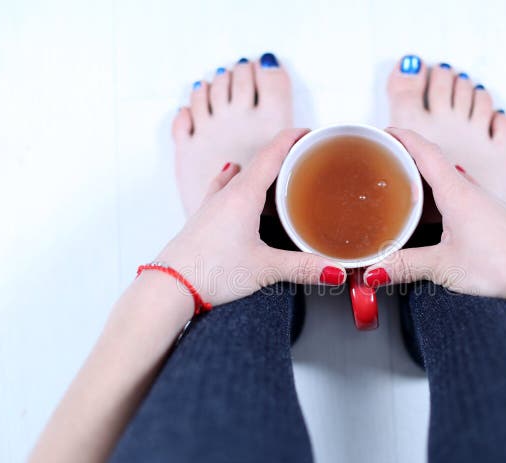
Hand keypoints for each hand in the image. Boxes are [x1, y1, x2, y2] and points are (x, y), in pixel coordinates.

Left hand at [154, 128, 345, 310]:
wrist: (169, 286)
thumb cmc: (210, 272)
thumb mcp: (265, 269)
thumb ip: (303, 268)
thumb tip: (335, 270)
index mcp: (243, 195)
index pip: (272, 154)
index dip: (292, 139)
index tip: (310, 132)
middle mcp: (226, 194)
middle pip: (259, 164)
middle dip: (284, 159)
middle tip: (306, 163)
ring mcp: (212, 206)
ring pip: (242, 179)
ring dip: (263, 177)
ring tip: (282, 185)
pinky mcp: (204, 220)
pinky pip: (225, 194)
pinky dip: (241, 190)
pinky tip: (239, 195)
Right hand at [364, 127, 505, 304]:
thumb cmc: (502, 264)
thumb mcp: (443, 266)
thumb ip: (404, 266)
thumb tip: (374, 271)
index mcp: (456, 191)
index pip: (425, 151)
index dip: (402, 138)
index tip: (383, 132)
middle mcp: (470, 191)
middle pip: (433, 163)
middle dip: (406, 159)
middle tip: (382, 163)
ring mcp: (481, 203)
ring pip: (445, 182)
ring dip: (422, 182)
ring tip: (399, 192)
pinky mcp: (488, 218)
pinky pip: (456, 199)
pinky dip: (436, 202)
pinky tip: (429, 220)